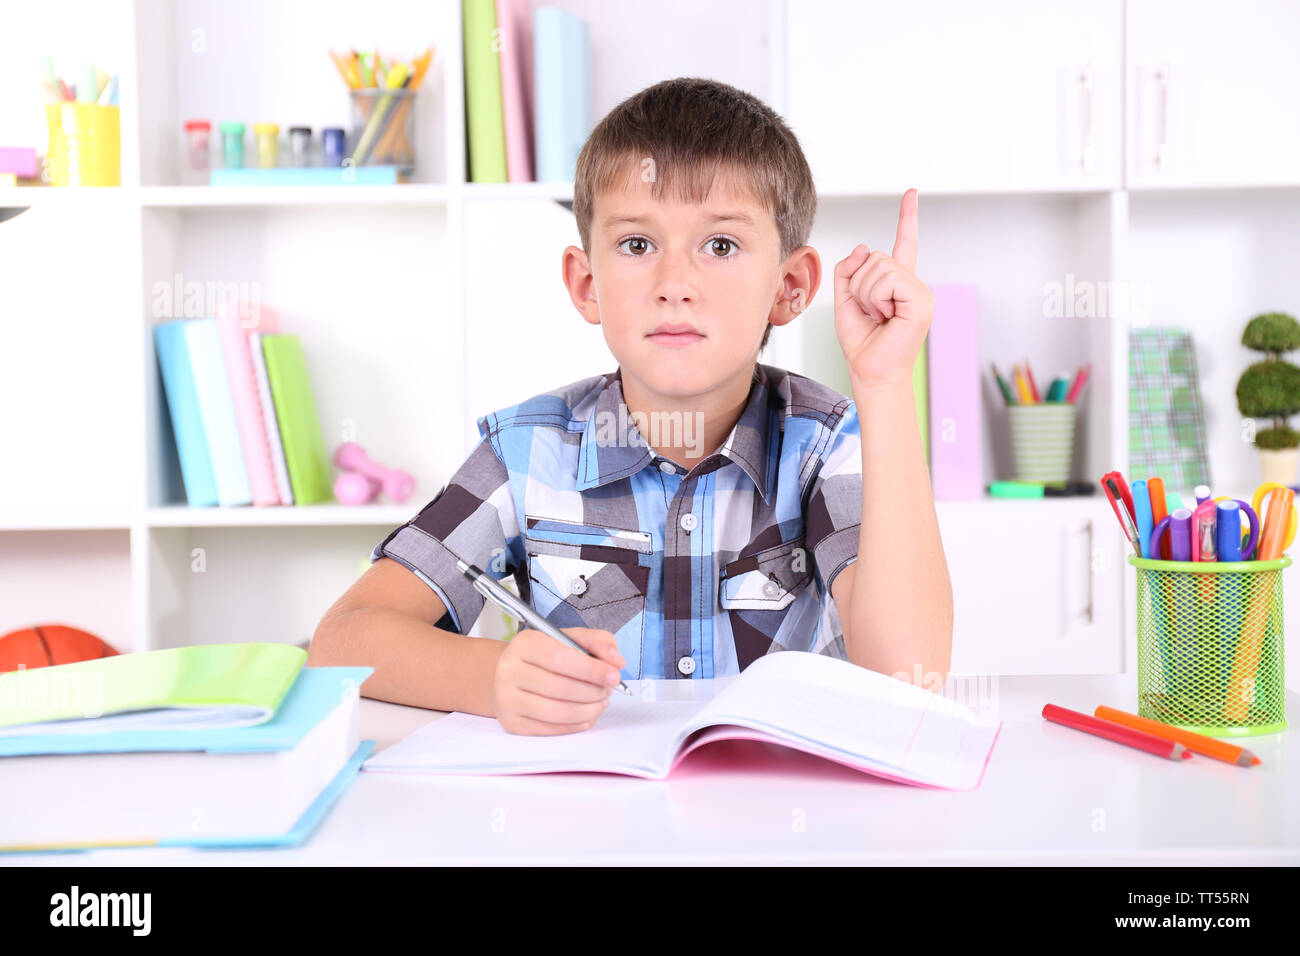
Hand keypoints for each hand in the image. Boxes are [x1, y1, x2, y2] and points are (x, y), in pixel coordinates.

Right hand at [492, 626, 625, 734]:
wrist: (510, 675)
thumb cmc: (546, 656)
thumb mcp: (569, 638)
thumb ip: (597, 642)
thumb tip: (616, 662)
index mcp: (525, 643)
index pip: (560, 658)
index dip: (592, 669)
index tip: (613, 675)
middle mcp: (510, 670)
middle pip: (561, 687)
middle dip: (594, 691)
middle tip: (608, 690)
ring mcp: (507, 699)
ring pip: (558, 712)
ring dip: (589, 710)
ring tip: (601, 702)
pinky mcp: (512, 722)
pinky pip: (552, 729)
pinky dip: (577, 724)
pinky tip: (587, 715)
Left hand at [832, 188, 935, 390]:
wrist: (870, 371)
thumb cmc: (861, 342)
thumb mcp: (844, 300)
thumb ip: (848, 271)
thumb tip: (862, 247)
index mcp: (897, 283)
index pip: (903, 243)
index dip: (907, 218)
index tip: (911, 194)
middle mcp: (912, 283)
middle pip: (875, 256)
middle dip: (859, 284)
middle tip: (869, 313)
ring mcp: (920, 291)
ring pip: (878, 266)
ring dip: (865, 294)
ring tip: (877, 317)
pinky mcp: (921, 300)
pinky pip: (887, 279)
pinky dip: (875, 298)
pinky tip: (886, 316)